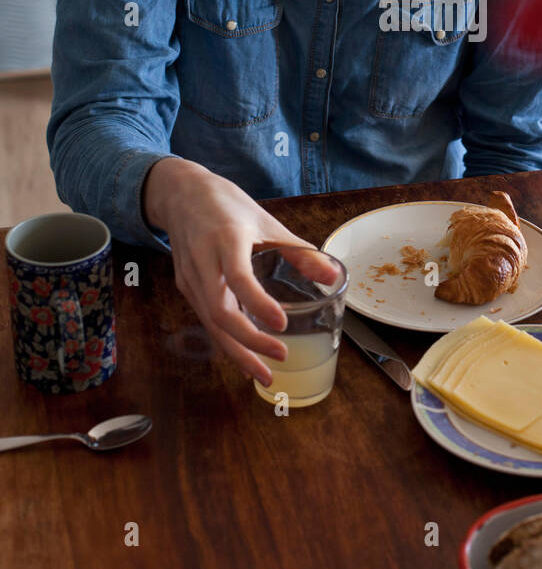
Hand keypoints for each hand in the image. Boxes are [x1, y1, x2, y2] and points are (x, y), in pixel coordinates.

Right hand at [142, 156, 341, 386]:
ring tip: (264, 373)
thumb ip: (299, 251)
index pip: (238, 277)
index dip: (258, 304)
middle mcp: (203, 261)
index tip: (282, 324)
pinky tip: (245, 355)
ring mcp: (190, 277)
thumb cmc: (228, 205)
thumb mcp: (267, 221)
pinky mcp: (186, 287)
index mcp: (226, 238)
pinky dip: (226, 341)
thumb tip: (333, 277)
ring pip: (210, 324)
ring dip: (237, 352)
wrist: (181, 194)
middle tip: (280, 357)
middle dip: (249, 342)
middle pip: (219, 312)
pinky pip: (205, 320)